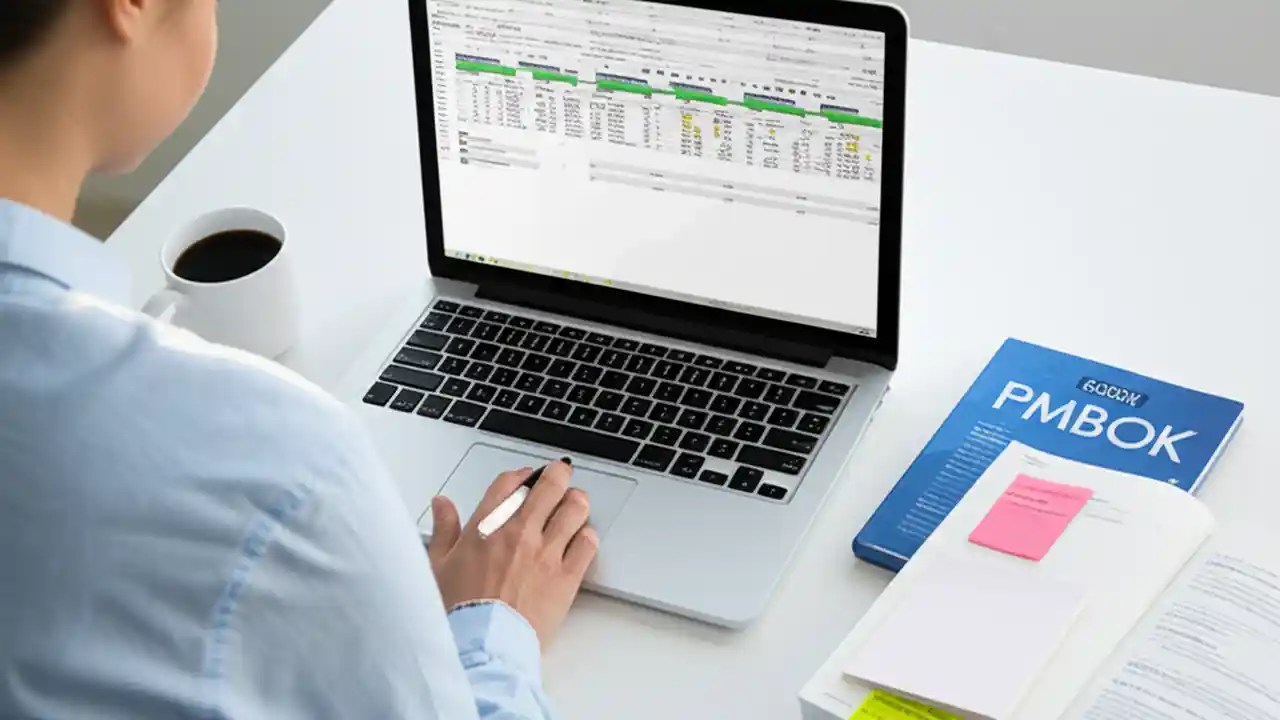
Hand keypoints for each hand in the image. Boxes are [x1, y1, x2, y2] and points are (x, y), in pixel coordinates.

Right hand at [427, 462, 597, 647]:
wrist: (482, 644)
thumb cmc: (458, 610)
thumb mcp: (437, 565)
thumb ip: (443, 529)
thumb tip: (441, 504)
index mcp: (487, 526)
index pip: (510, 482)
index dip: (522, 474)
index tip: (527, 476)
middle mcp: (520, 532)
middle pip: (550, 485)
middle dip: (558, 475)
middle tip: (560, 477)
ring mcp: (546, 553)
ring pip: (575, 508)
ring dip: (576, 503)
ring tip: (574, 506)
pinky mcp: (567, 576)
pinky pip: (588, 543)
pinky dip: (587, 536)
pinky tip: (581, 539)